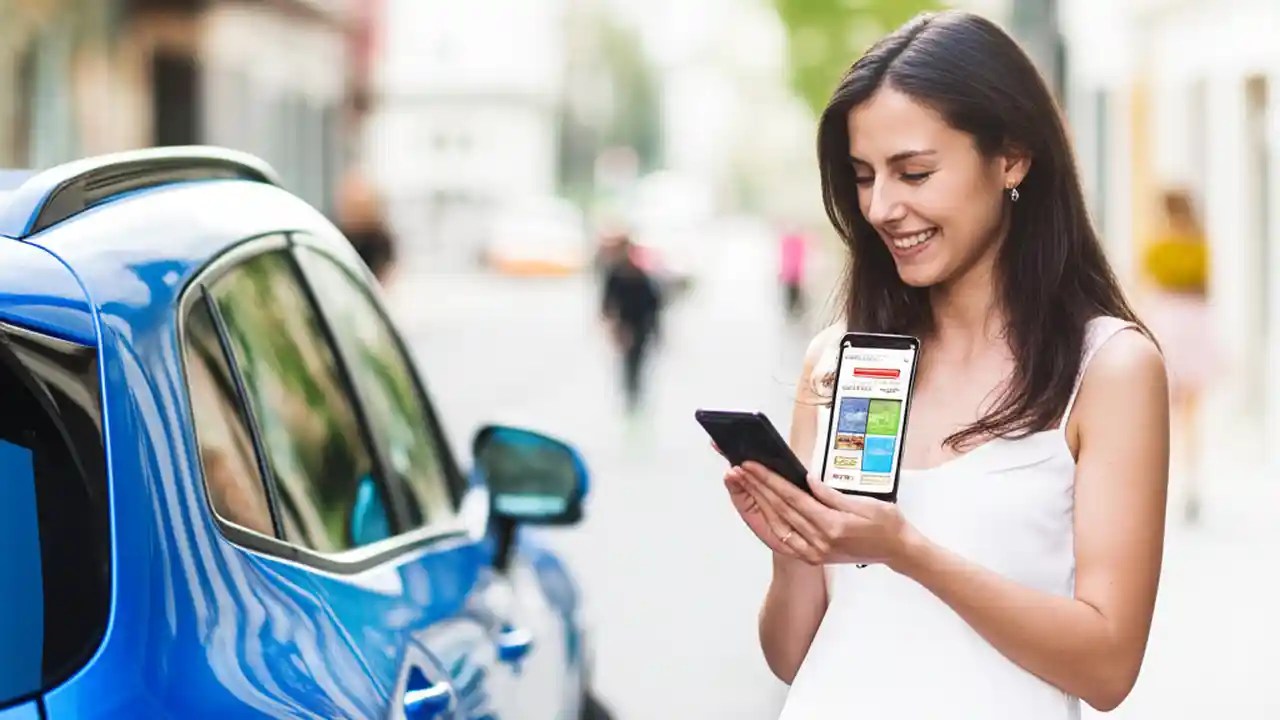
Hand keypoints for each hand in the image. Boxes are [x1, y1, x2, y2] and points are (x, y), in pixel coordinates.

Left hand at [727, 460, 913, 567]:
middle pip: (781, 509)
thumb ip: (833, 494)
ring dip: (759, 502)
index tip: (753, 466)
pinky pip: (786, 539)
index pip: (792, 498)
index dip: (770, 480)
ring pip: (779, 523)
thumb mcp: (865, 503)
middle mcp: (820, 541)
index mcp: (832, 526)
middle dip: (757, 487)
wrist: (898, 551)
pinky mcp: (815, 556)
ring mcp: (815, 552)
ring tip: (744, 484)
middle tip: (740, 469)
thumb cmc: (886, 524)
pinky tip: (760, 510)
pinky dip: (771, 523)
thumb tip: (808, 480)